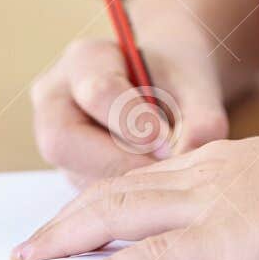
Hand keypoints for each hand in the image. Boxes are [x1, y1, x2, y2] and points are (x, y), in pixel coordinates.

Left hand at [10, 124, 258, 259]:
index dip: (104, 197)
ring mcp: (208, 204)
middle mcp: (203, 174)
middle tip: (29, 240)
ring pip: (115, 217)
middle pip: (115, 192)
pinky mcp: (219, 239)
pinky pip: (148, 258)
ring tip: (28, 259)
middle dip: (65, 217)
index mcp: (223, 160)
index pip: (147, 177)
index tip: (75, 216)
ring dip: (65, 239)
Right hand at [31, 25, 228, 186]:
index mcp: (85, 60)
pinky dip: (122, 199)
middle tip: (162, 170)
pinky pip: (85, 194)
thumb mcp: (197, 85)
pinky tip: (154, 190)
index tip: (167, 139)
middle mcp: (56, 98)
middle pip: (63, 141)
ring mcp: (56, 138)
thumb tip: (189, 155)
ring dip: (121, 186)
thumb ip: (202, 117)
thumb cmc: (178, 76)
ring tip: (165, 180)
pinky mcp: (69, 169)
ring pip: (73, 174)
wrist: (168, 84)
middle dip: (115, 161)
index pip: (97, 92)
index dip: (132, 121)